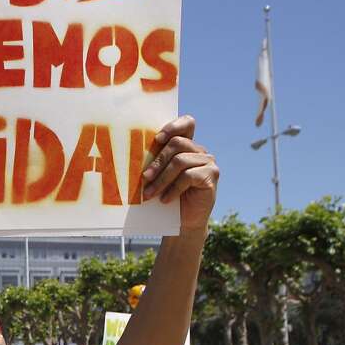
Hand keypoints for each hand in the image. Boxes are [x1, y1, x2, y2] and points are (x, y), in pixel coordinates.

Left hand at [140, 115, 218, 230]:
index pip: (187, 123)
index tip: (157, 139)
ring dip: (161, 179)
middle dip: (157, 162)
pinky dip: (173, 189)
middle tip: (144, 178)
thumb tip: (133, 156)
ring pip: (180, 161)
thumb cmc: (168, 196)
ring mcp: (208, 162)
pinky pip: (188, 176)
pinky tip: (165, 200)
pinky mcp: (211, 176)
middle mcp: (200, 151)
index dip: (173, 126)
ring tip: (149, 194)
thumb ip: (155, 162)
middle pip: (177, 144)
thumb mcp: (159, 177)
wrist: (185, 220)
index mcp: (187, 146)